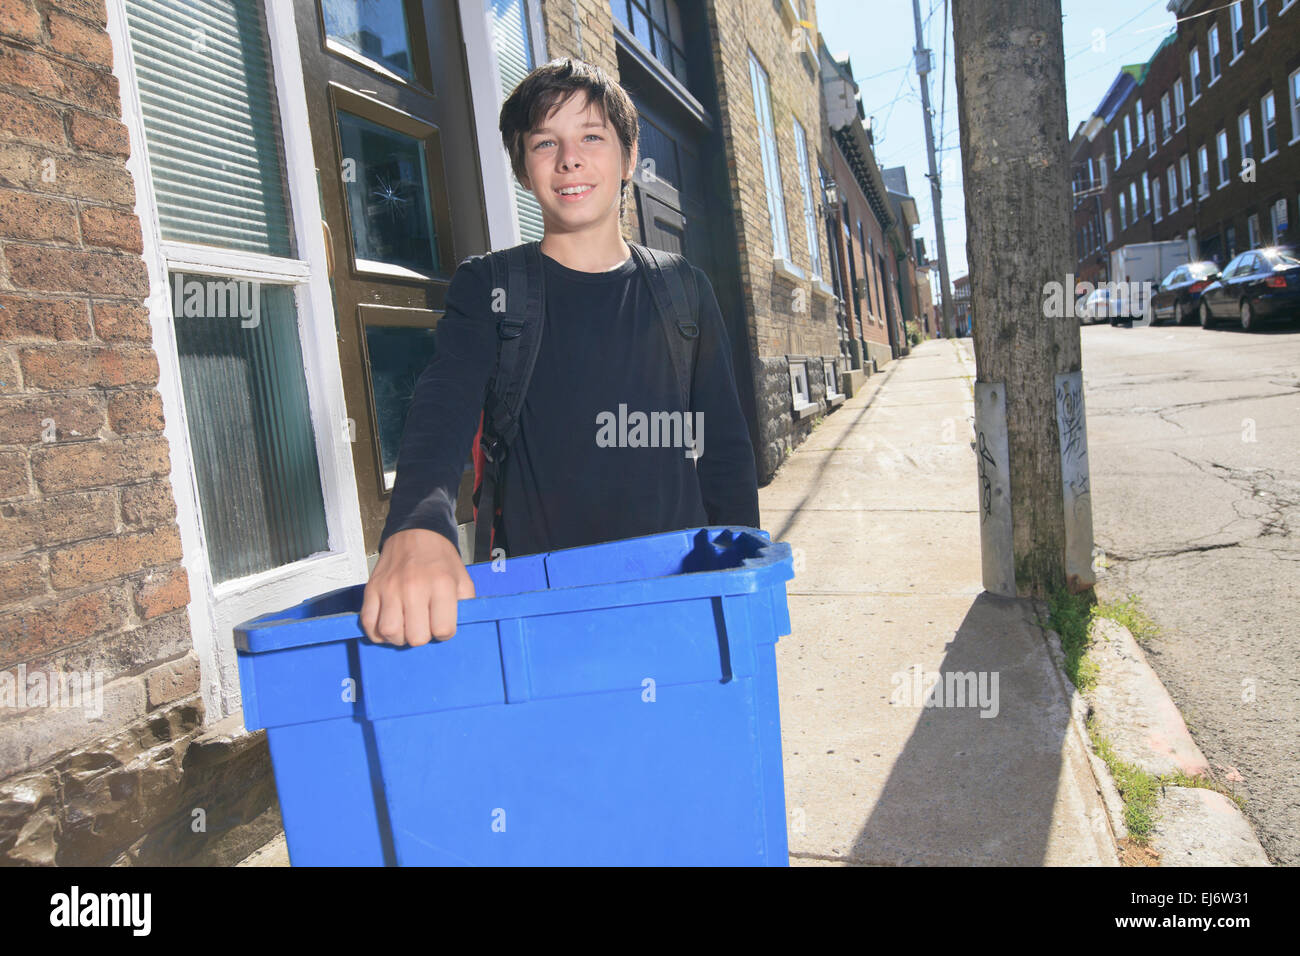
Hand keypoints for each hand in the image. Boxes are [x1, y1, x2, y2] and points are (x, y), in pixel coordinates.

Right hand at [361, 528, 475, 645]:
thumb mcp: (462, 579)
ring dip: (399, 637)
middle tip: (423, 625)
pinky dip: (377, 632)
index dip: (444, 633)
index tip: (441, 624)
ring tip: (405, 627)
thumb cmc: (440, 559)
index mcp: (441, 584)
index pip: (443, 630)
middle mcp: (414, 587)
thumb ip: (464, 606)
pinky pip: (368, 623)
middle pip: (416, 637)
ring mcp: (390, 588)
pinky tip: (388, 626)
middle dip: (422, 637)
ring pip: (390, 632)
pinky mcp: (372, 589)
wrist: (416, 534)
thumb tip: (455, 630)